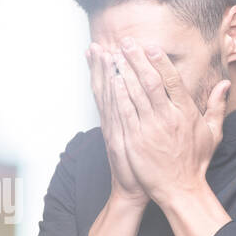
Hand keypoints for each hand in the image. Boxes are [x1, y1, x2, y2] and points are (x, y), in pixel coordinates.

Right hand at [86, 42, 147, 206]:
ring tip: (102, 54)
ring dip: (104, 75)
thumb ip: (135, 116)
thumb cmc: (139, 165)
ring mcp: (114, 130)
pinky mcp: (119, 140)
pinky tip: (113, 80)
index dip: (103, 70)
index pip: (108, 88)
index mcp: (117, 120)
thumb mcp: (134, 138)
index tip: (100, 50)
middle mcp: (112, 122)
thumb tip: (137, 98)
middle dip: (100, 67)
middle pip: (104, 89)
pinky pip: (117, 114)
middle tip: (96, 45)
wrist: (132, 189)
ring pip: (108, 98)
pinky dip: (114, 97)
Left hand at [109, 37, 230, 203]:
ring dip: (124, 71)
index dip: (160, 61)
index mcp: (186, 113)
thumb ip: (217, 105)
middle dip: (137, 59)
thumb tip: (225, 84)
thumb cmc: (195, 163)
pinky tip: (111, 80)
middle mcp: (168, 118)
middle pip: (150, 81)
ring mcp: (150, 129)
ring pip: (135, 94)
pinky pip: (125, 112)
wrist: (180, 189)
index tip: (151, 47)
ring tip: (114, 55)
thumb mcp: (213, 133)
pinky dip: (118, 94)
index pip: (172, 80)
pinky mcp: (135, 140)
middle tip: (126, 42)